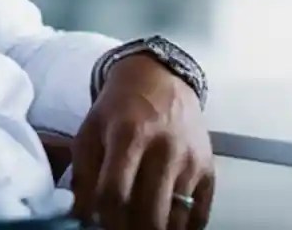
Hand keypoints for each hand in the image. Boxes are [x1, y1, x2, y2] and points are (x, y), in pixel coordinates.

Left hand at [71, 55, 214, 229]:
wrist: (161, 78)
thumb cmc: (119, 109)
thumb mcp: (90, 133)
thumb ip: (83, 176)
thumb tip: (83, 218)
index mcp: (130, 136)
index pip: (114, 193)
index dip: (102, 219)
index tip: (96, 227)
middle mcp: (166, 148)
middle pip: (148, 211)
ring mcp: (191, 159)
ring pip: (176, 216)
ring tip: (141, 228)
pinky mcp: (208, 166)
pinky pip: (201, 211)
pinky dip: (185, 229)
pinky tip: (169, 229)